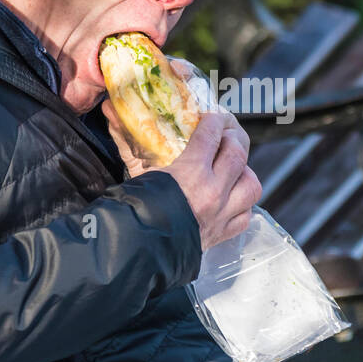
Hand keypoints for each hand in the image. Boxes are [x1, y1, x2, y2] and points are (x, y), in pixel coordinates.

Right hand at [101, 67, 261, 250]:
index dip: (214, 121)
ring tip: (234, 166)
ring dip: (245, 172)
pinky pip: (246, 215)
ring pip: (251, 184)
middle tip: (226, 133)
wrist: (136, 251)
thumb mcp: (135, 171)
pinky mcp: (223, 234)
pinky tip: (233, 197)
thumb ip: (128, 140)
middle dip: (234, 138)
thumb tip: (111, 110)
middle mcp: (214, 193)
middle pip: (237, 154)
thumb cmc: (132, 211)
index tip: (212, 116)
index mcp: (192, 173)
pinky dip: (244, 204)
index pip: (212, 135)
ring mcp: (222, 215)